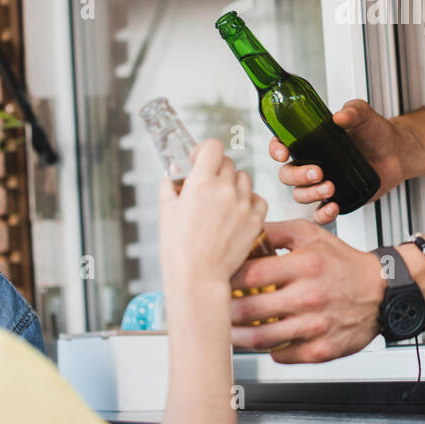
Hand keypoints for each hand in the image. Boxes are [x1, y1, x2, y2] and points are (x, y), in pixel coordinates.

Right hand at [159, 139, 266, 289]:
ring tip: (222, 202)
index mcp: (201, 183)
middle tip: (208, 186)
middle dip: (217, 170)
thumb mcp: (166, 212)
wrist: (198, 277)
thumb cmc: (178, 248)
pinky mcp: (256, 220)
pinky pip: (258, 198)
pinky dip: (249, 202)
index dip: (205, 150)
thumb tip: (174, 174)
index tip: (199, 160)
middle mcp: (225, 189)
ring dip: (234, 184)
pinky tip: (237, 212)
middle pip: (229, 162)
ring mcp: (243, 204)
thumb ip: (170, 186)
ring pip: (245, 179)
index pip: (213, 146)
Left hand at [227, 219, 386, 362]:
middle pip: (248, 310)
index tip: (217, 280)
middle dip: (223, 311)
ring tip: (227, 329)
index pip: (250, 274)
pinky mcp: (320, 349)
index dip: (226, 279)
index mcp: (305, 265)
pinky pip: (281, 355)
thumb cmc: (343, 263)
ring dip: (237, 336)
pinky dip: (267, 350)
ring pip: (260, 339)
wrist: (381, 291)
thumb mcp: (311, 235)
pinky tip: (263, 340)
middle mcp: (309, 296)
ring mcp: (315, 326)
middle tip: (213, 308)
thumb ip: (275, 231)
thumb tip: (243, 229)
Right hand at [271, 99, 408, 223]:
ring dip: (311, 194)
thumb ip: (353, 111)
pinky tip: (333, 207)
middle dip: (297, 176)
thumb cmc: (375, 132)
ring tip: (331, 187)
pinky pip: (319, 212)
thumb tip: (340, 116)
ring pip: (300, 195)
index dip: (276, 149)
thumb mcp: (364, 115)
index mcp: (310, 141)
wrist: (395, 153)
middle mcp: (311, 162)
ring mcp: (321, 183)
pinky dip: (322, 213)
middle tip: (318, 172)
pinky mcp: (334, 199)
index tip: (283, 153)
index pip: (282, 143)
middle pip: (287, 174)